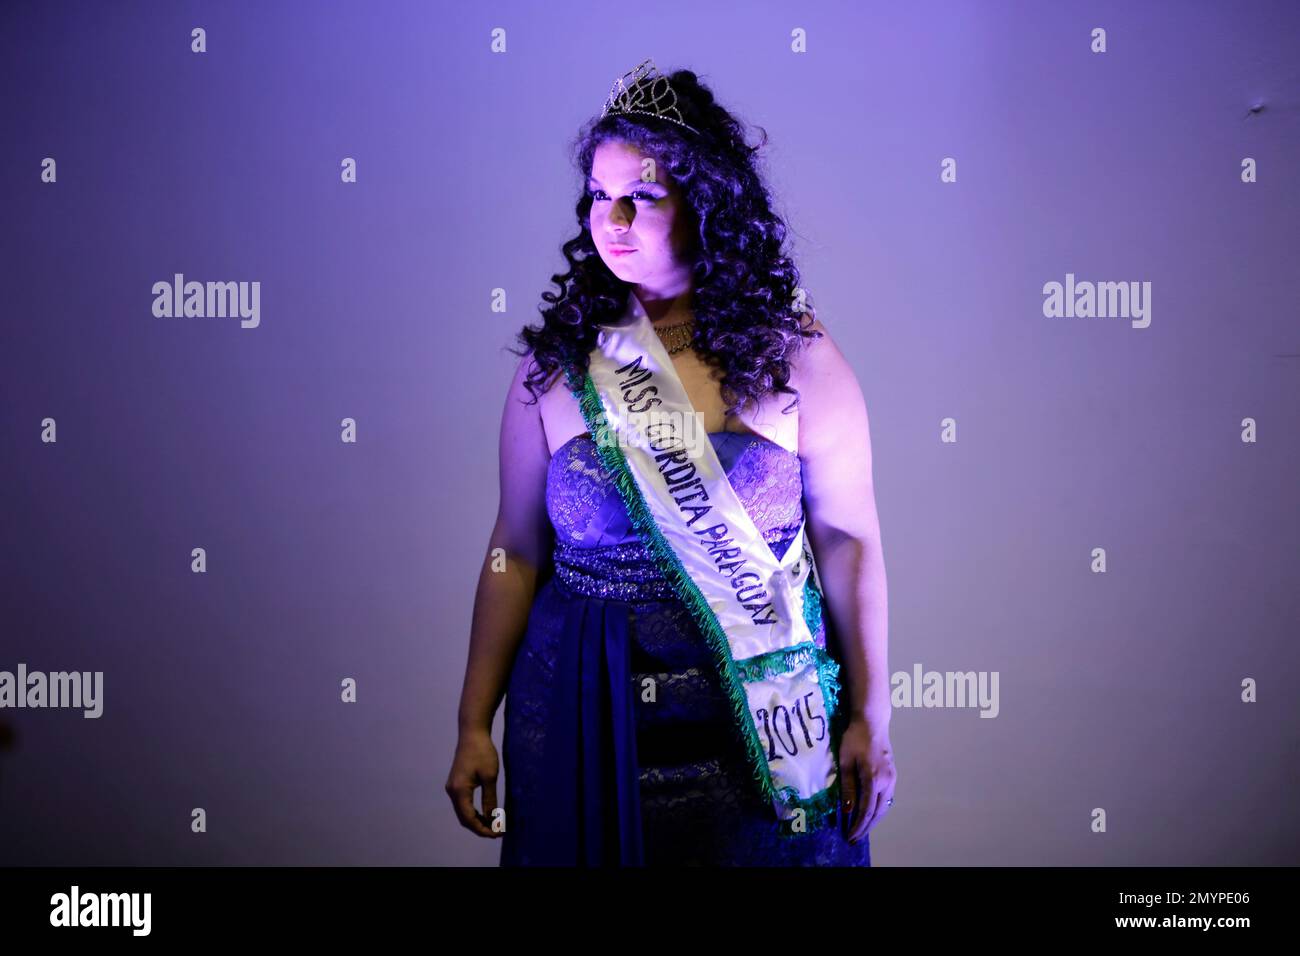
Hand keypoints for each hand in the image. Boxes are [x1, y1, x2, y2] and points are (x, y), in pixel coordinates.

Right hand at [445, 728, 500, 837]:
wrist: (472, 733)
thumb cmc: (483, 752)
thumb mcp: (490, 777)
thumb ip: (489, 800)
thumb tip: (492, 819)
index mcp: (459, 791)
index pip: (469, 819)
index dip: (482, 829)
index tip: (498, 834)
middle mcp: (452, 791)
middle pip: (464, 818)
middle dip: (480, 827)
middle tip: (498, 832)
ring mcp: (452, 788)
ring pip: (463, 812)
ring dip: (476, 820)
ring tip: (494, 825)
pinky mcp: (456, 783)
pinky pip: (463, 804)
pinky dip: (473, 811)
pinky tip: (486, 813)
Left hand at [838, 719, 895, 843]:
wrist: (872, 723)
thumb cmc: (854, 739)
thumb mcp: (845, 762)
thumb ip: (848, 787)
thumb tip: (849, 810)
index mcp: (873, 779)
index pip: (866, 810)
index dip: (858, 825)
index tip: (850, 836)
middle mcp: (886, 782)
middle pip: (878, 812)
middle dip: (866, 827)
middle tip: (855, 838)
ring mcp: (891, 778)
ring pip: (884, 806)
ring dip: (874, 819)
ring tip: (862, 829)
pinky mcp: (892, 774)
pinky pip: (887, 797)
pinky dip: (879, 809)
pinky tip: (871, 812)